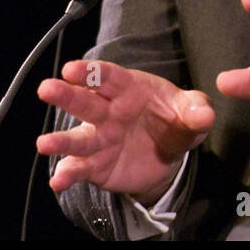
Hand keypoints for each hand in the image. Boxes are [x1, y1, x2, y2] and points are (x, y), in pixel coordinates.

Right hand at [35, 59, 214, 202]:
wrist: (168, 153)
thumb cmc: (173, 120)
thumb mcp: (190, 112)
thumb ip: (197, 110)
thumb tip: (205, 115)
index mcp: (127, 90)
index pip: (108, 77)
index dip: (91, 72)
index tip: (73, 69)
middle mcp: (107, 112)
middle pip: (85, 102)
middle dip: (66, 95)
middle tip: (46, 89)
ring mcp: (99, 139)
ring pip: (77, 138)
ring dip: (60, 141)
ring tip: (44, 144)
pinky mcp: (96, 165)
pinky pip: (80, 169)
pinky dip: (68, 174)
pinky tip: (58, 180)